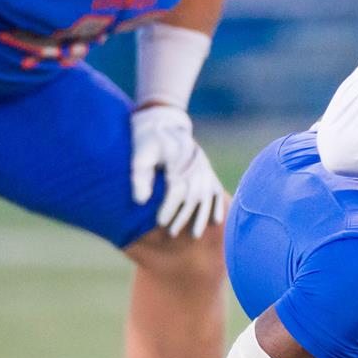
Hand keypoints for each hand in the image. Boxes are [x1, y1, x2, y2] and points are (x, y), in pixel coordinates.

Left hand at [130, 103, 226, 237]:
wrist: (164, 122)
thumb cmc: (147, 140)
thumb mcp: (139, 154)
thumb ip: (139, 177)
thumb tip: (140, 202)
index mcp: (179, 160)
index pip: (177, 189)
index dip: (169, 208)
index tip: (159, 223)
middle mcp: (195, 165)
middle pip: (192, 196)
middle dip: (183, 217)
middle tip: (171, 234)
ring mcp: (204, 169)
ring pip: (206, 197)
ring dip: (200, 217)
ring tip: (193, 236)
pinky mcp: (208, 171)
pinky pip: (216, 191)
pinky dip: (217, 207)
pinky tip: (216, 223)